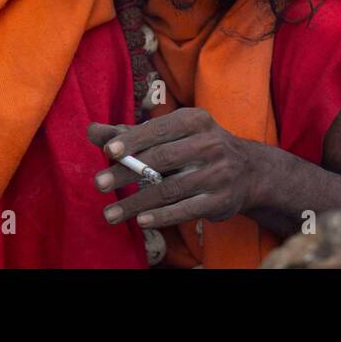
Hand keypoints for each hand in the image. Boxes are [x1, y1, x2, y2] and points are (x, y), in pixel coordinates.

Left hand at [85, 108, 265, 228]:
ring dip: (137, 203)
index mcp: (196, 120)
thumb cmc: (196, 147)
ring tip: (109, 214)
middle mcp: (210, 144)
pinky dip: (162, 216)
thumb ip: (130, 134)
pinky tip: (140, 221)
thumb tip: (91, 131)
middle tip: (98, 184)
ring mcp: (218, 174)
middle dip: (127, 172)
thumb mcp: (170, 134)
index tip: (109, 151)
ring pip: (170, 189)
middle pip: (162, 159)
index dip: (134, 140)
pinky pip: (185, 209)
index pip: (160, 129)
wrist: (249, 171)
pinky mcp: (220, 200)